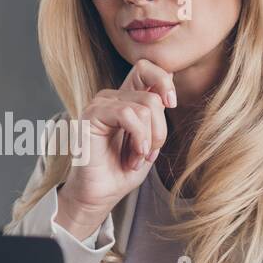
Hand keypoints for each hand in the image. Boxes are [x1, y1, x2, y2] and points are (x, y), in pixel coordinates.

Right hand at [55, 58, 176, 240]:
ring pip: (145, 106)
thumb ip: (157, 110)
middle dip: (160, 130)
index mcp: (126, 99)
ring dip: (148, 139)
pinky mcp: (91, 115)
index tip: (171, 105)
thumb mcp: (150, 138)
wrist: (101, 194)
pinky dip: (138, 138)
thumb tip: (170, 75)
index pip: (147, 67)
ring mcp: (100, 104)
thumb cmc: (123, 169)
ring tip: (137, 158)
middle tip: (148, 154)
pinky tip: (132, 158)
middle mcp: (112, 97)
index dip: (164, 81)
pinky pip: (127, 114)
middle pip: (153, 96)